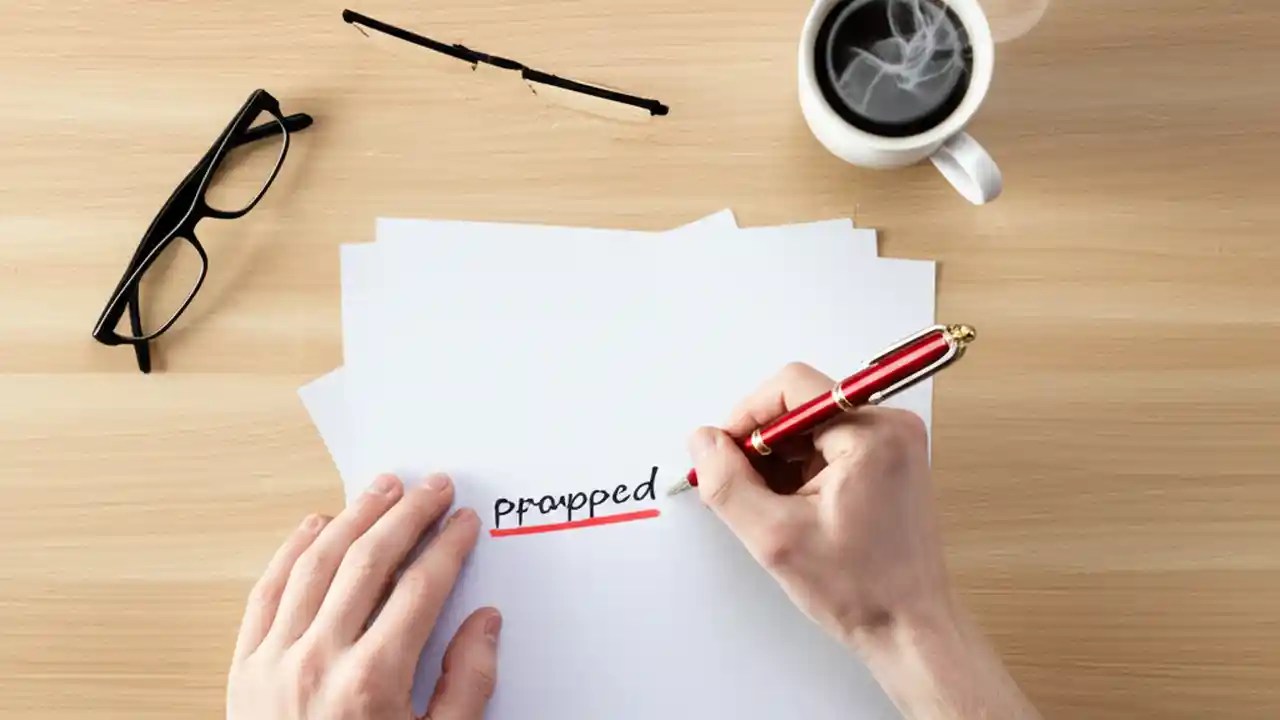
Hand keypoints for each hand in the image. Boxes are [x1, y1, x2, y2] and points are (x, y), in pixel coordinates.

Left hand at [227, 473, 500, 719]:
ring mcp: (274, 662)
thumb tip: (485, 623)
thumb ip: (466, 687)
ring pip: (316, 563)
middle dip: (408, 514)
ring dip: (353, 516)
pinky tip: (313, 525)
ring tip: (383, 488)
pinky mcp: (243, 670)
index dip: (448, 547)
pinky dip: (291, 551)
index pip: (421, 588)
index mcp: (372, 683)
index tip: (465, 523)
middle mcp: (319, 662)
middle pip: (369, 561)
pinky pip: (266, 592)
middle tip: (434, 486)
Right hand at [689, 363, 1039, 718]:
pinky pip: (829, 446)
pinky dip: (801, 472)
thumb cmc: (862, 590)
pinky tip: (792, 510)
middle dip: (761, 444)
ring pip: (811, 427)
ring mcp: (893, 444)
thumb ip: (728, 482)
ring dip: (779, 461)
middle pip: (800, 404)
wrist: (911, 630)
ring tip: (772, 509)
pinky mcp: (888, 462)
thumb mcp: (776, 537)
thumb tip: (702, 441)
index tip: (722, 454)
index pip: (791, 386)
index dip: (746, 416)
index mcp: (872, 433)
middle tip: (742, 489)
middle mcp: (890, 426)